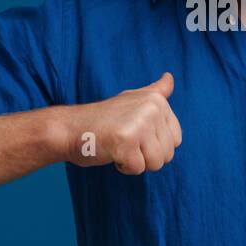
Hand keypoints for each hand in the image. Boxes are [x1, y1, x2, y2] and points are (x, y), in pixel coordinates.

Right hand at [63, 72, 182, 173]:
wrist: (69, 129)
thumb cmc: (102, 120)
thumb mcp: (132, 99)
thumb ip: (155, 92)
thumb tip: (170, 76)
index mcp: (156, 100)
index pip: (175, 140)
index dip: (155, 144)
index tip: (135, 133)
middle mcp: (151, 109)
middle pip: (167, 154)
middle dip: (145, 156)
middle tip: (124, 140)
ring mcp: (139, 124)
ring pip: (155, 164)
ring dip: (135, 162)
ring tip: (119, 146)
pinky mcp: (126, 142)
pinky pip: (137, 169)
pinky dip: (123, 167)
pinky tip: (111, 151)